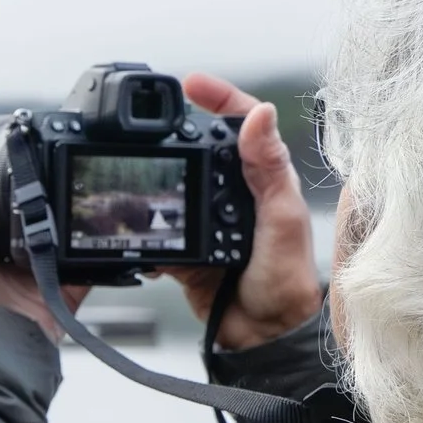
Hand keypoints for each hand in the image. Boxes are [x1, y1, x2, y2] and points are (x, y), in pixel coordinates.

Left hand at [0, 151, 88, 340]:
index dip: (11, 194)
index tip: (24, 170)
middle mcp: (7, 268)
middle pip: (35, 229)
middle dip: (48, 210)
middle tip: (58, 184)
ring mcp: (35, 283)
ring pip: (63, 248)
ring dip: (72, 231)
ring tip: (79, 206)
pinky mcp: (59, 298)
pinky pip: (86, 274)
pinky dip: (94, 260)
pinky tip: (96, 239)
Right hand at [159, 73, 323, 349]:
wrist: (263, 338)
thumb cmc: (287, 283)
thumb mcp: (281, 220)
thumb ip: (270, 169)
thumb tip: (261, 114)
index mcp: (266, 178)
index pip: (243, 124)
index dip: (218, 98)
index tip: (191, 84)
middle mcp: (238, 194)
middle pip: (203, 146)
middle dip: (177, 128)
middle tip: (151, 118)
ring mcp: (211, 220)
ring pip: (178, 182)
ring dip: (158, 173)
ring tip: (136, 162)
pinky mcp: (188, 248)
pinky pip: (160, 227)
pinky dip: (147, 224)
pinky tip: (136, 220)